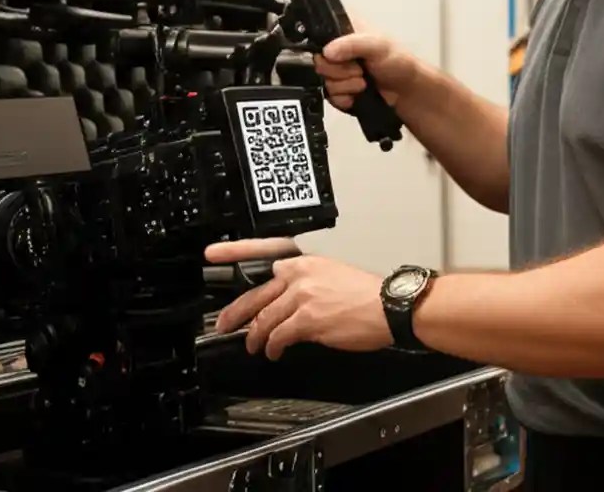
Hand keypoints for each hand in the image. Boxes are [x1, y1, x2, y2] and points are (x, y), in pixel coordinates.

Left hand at [206, 239, 391, 360]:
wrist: (390, 306)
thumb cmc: (369, 295)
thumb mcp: (334, 274)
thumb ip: (307, 284)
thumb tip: (289, 303)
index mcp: (305, 262)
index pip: (262, 251)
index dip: (233, 252)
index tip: (212, 254)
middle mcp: (300, 275)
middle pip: (256, 294)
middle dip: (236, 313)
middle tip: (224, 324)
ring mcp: (302, 297)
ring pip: (265, 319)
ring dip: (256, 337)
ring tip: (254, 346)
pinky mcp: (307, 320)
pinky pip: (279, 336)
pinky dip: (273, 347)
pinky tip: (274, 352)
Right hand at [314, 21, 421, 110]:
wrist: (406, 92)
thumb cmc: (398, 62)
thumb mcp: (377, 45)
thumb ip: (352, 44)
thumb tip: (328, 51)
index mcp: (343, 30)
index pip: (318, 36)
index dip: (326, 49)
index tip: (340, 56)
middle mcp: (337, 50)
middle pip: (318, 62)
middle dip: (340, 71)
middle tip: (360, 70)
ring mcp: (336, 71)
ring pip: (324, 81)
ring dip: (346, 86)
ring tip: (363, 82)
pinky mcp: (338, 90)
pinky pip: (329, 97)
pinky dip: (344, 98)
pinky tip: (358, 94)